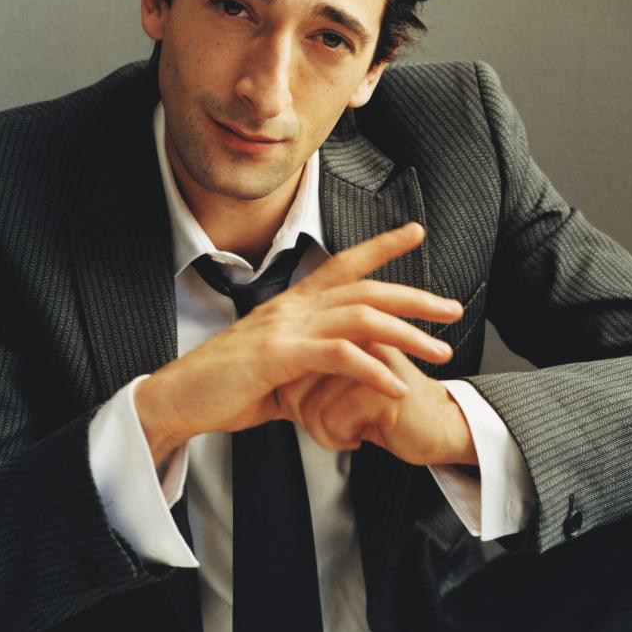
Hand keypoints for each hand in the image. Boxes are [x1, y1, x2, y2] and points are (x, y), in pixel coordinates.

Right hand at [133, 222, 463, 466]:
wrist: (178, 398)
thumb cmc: (226, 385)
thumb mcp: (278, 368)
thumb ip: (312, 365)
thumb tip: (340, 378)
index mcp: (291, 305)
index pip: (342, 264)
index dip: (380, 246)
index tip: (415, 233)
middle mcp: (291, 307)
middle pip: (364, 288)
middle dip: (414, 295)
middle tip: (454, 307)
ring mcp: (284, 328)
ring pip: (359, 318)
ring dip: (406, 333)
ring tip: (442, 350)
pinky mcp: (277, 356)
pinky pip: (336, 356)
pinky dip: (373, 370)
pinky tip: (397, 386)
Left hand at [278, 342, 477, 466]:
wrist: (436, 426)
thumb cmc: (385, 408)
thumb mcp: (342, 383)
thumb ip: (310, 374)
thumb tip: (277, 388)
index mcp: (342, 329)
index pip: (287, 367)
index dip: (293, 400)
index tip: (319, 412)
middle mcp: (353, 337)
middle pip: (292, 387)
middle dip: (305, 419)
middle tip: (334, 425)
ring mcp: (368, 358)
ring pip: (309, 407)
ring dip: (325, 433)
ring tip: (350, 429)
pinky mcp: (380, 386)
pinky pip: (331, 421)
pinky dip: (339, 439)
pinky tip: (360, 435)